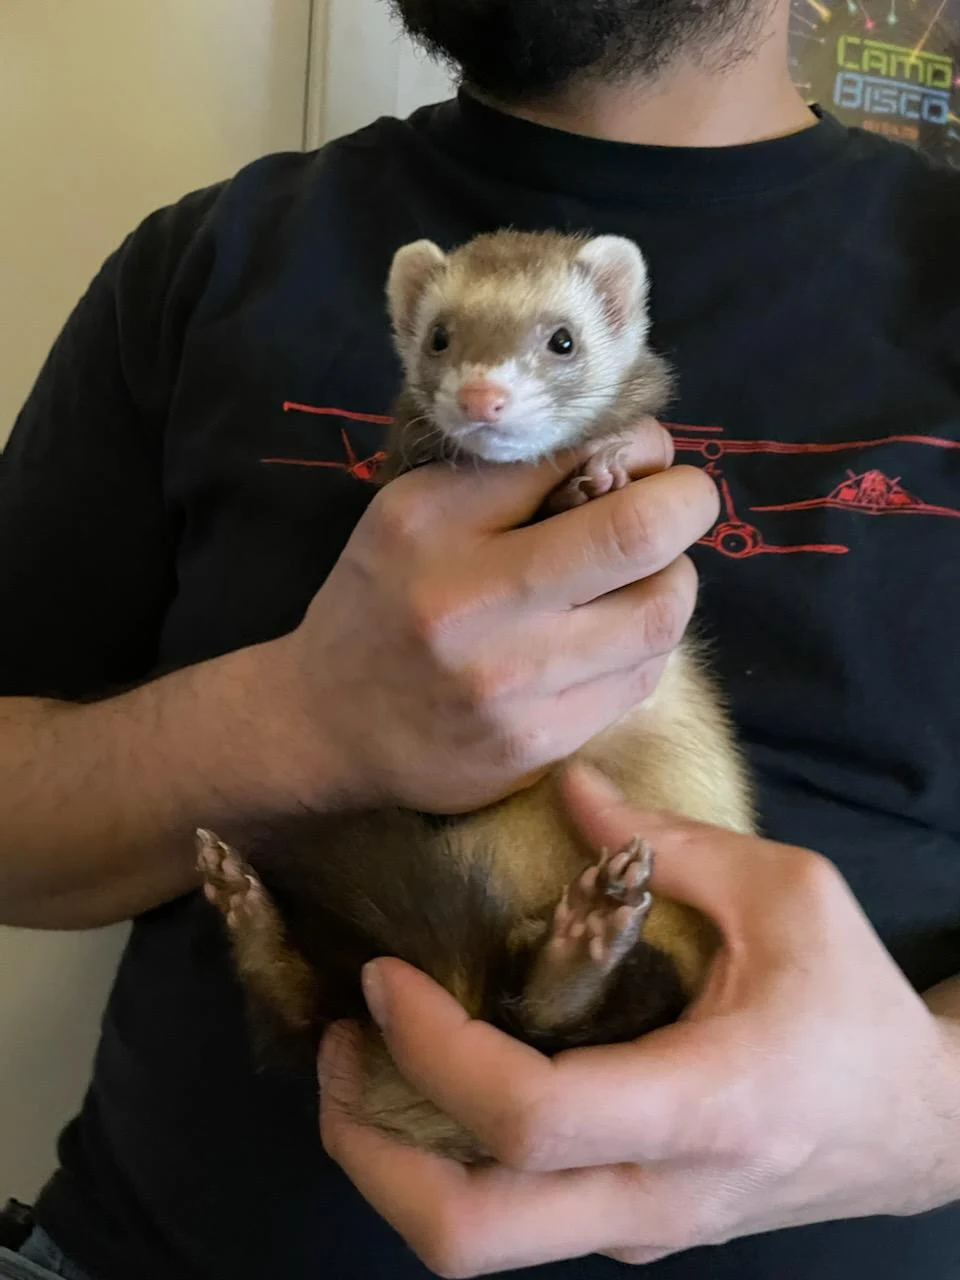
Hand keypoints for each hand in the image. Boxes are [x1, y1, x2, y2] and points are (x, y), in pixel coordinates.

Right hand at [273, 423, 718, 812]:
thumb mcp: (416, 511)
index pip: (577, 461)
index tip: (643, 455)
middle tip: (677, 505)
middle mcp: (473, 607)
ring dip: (670, 581)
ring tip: (637, 577)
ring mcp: (513, 688)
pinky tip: (607, 636)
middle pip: (641, 537)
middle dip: (685, 506)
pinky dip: (643, 644)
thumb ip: (513, 474)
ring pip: (661, 615)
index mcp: (435, 528)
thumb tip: (632, 446)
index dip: (641, 448)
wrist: (326, 727)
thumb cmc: (378, 601)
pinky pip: (640, 679)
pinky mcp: (542, 746)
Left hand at [319, 765, 959, 1275]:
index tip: (385, 979)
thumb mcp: (790, 894)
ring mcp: (641, 1229)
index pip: (528, 1117)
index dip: (433, 1050)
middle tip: (335, 1052)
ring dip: (393, 1162)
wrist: (919, 1126)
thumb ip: (671, 846)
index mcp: (705, 1105)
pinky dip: (449, 1161)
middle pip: (469, 1234)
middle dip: (369, 1150)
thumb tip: (569, 791)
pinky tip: (441, 1079)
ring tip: (362, 1063)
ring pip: (478, 1245)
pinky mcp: (632, 1230)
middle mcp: (658, 1195)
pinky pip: (516, 1219)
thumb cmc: (856, 1003)